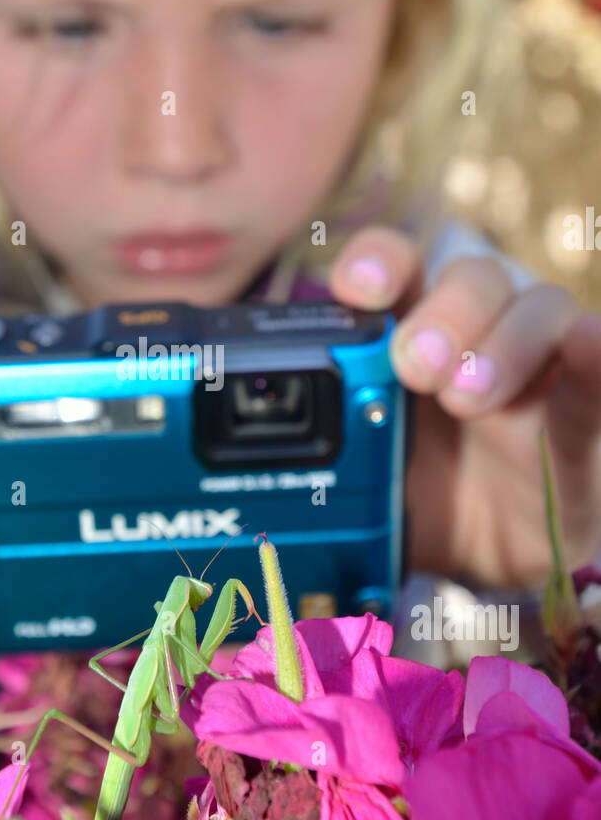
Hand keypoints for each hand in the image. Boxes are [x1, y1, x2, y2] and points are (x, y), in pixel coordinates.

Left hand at [329, 228, 600, 588]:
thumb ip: (321, 471)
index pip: (398, 268)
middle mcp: (478, 332)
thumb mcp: (362, 486)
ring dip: (501, 342)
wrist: (493, 557)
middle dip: (441, 312)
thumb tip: (254, 495)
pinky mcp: (586, 406)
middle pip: (470, 279)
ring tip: (468, 395)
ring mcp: (539, 364)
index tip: (359, 287)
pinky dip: (595, 354)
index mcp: (412, 335)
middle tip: (413, 364)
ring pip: (538, 309)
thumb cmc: (423, 499)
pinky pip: (598, 366)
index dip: (378, 262)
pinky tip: (586, 346)